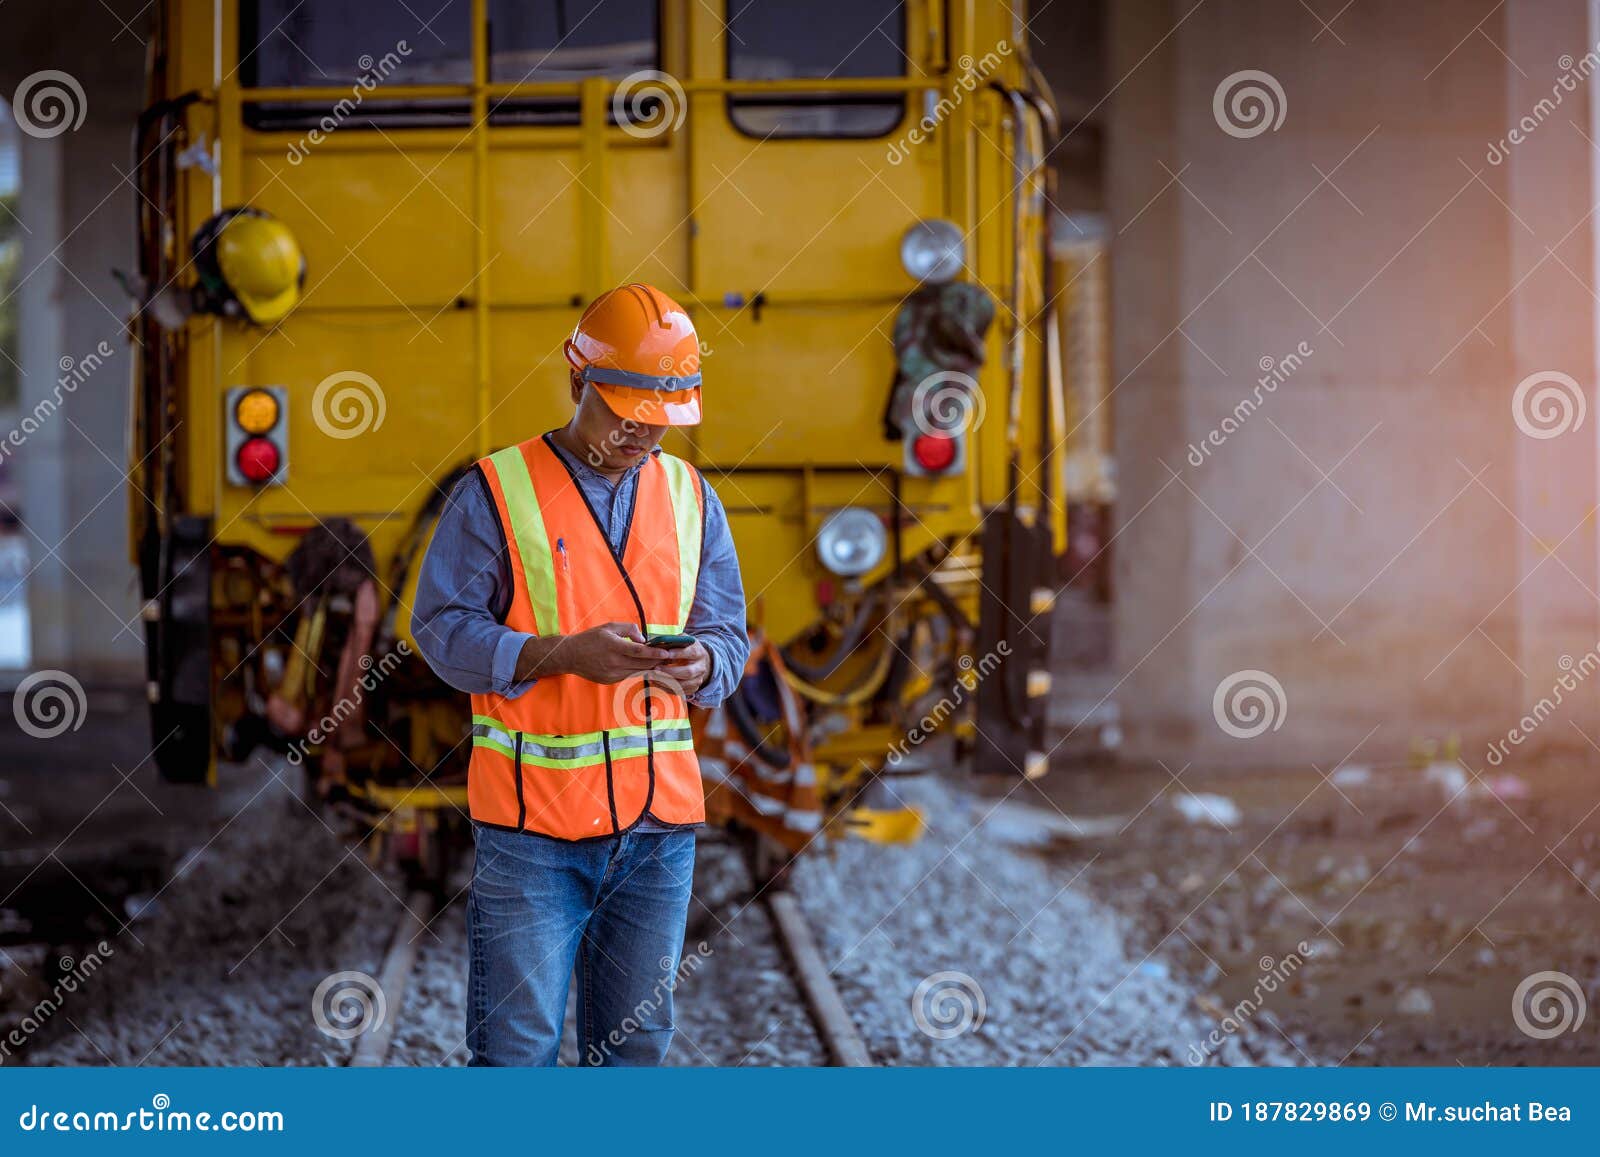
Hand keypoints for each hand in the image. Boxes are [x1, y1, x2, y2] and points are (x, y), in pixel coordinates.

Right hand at [518, 622, 674, 684]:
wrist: (571, 656)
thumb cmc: (591, 638)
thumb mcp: (609, 627)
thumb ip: (628, 629)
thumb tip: (643, 638)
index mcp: (614, 647)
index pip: (640, 652)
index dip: (655, 653)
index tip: (668, 652)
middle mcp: (614, 663)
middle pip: (642, 663)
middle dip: (658, 661)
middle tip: (672, 658)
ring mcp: (612, 674)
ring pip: (637, 671)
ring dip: (651, 667)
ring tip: (664, 663)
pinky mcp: (610, 681)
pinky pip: (629, 675)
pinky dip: (639, 671)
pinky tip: (647, 667)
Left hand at [656, 641, 710, 698]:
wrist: (696, 662)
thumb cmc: (684, 649)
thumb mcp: (682, 641)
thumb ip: (673, 640)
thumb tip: (659, 642)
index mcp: (699, 652)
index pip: (691, 653)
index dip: (678, 653)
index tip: (666, 654)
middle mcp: (700, 667)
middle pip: (688, 672)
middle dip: (670, 671)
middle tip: (655, 669)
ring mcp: (698, 680)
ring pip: (683, 684)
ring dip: (666, 681)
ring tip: (652, 677)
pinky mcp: (692, 688)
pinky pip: (679, 691)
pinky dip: (666, 688)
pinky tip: (656, 683)